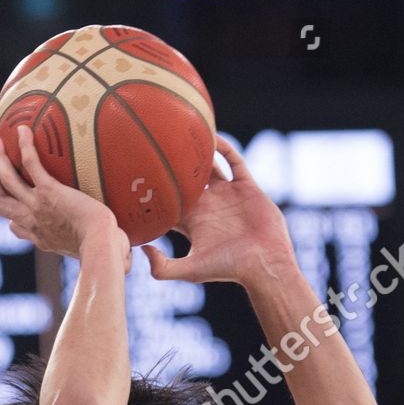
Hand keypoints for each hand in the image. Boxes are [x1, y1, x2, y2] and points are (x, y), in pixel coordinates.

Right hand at [0, 124, 130, 270]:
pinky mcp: (48, 191)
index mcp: (43, 239)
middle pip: (0, 205)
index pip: (18, 229)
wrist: (99, 243)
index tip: (14, 213)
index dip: (12, 220)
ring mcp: (37, 206)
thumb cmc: (105, 251)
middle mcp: (33, 222)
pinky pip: (30, 164)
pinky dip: (24, 146)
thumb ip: (107, 250)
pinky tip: (23, 130)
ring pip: (6, 181)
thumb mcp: (98, 253)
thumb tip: (130, 259)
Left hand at [141, 135, 294, 287]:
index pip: (168, 201)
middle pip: (186, 179)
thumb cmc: (228, 269)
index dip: (155, 191)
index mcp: (191, 222)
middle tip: (157, 146)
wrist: (264, 263)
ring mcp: (226, 194)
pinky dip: (225, 148)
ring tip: (184, 134)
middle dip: (174, 165)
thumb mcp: (190, 271)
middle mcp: (207, 205)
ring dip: (199, 152)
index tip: (139, 177)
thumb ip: (163, 268)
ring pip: (209, 167)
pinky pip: (234, 161)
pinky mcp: (246, 187)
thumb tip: (142, 249)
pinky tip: (213, 136)